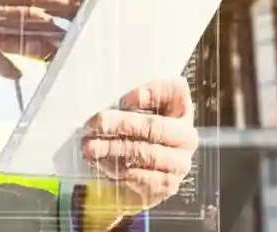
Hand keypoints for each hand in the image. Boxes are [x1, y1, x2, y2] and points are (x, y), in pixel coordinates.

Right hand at [0, 0, 74, 113]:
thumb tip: (39, 42)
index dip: (53, 1)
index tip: (79, 8)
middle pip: (23, 14)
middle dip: (54, 24)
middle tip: (81, 34)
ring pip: (8, 31)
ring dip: (36, 44)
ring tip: (59, 54)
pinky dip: (2, 64)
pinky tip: (16, 75)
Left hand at [79, 77, 197, 215]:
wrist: (135, 175)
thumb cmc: (131, 136)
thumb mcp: (129, 112)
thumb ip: (127, 103)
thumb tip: (121, 105)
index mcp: (181, 110)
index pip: (176, 90)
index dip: (151, 93)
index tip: (123, 100)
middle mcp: (186, 137)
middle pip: (156, 126)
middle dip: (121, 125)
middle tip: (93, 125)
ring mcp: (180, 163)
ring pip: (147, 153)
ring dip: (114, 149)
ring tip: (90, 147)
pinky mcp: (167, 185)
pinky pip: (143, 177)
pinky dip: (119, 169)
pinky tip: (102, 163)